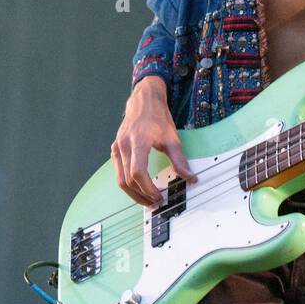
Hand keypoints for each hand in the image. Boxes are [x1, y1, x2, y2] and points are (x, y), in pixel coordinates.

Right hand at [112, 77, 197, 206]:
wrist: (144, 101)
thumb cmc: (157, 118)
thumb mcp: (172, 138)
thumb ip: (180, 160)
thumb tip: (190, 178)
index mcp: (138, 142)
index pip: (138, 172)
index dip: (148, 188)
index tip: (159, 196)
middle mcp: (123, 145)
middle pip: (127, 180)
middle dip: (141, 195)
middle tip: (155, 202)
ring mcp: (116, 148)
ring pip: (120, 179)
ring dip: (133, 193)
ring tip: (148, 199)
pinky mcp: (114, 149)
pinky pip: (118, 172)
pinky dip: (128, 183)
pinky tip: (140, 187)